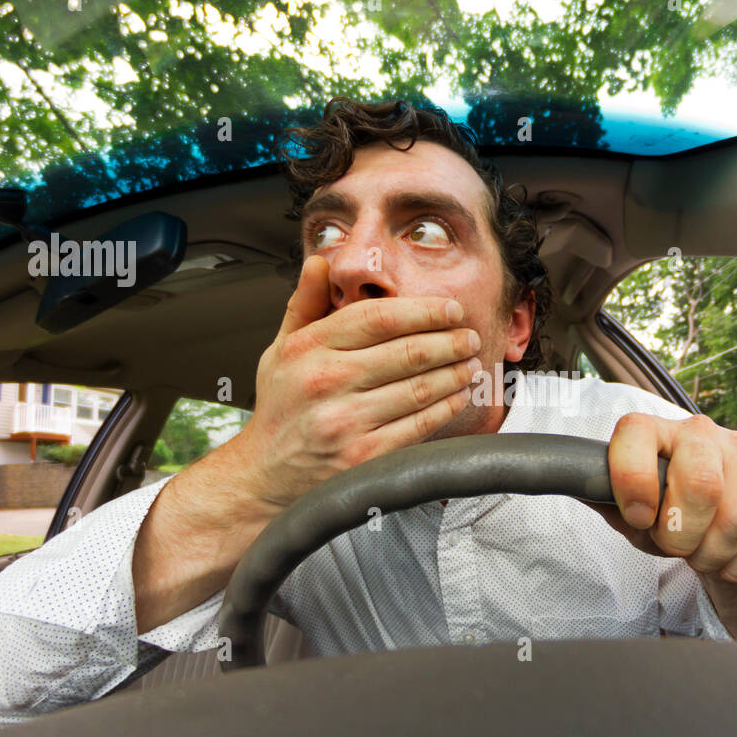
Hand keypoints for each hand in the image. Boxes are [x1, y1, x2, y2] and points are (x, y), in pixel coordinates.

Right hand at [225, 255, 481, 511]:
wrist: (265, 474)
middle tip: (469, 336)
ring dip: (454, 373)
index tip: (451, 309)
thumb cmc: (281, 408)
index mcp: (309, 349)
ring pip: (419, 388)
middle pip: (408, 351)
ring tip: (471, 363)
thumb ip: (305, 304)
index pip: (379, 318)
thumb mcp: (280, 349)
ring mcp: (345, 422)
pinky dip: (446, 408)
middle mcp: (326, 382)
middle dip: (450, 341)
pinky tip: (458, 396)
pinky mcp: (363, 456)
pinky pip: (417, 425)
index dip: (424, 310)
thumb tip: (321, 263)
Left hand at [586, 413, 736, 635]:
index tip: (636, 517)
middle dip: (682, 534)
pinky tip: (725, 559)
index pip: (636, 436)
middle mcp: (698, 430)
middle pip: (702, 484)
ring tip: (700, 555)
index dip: (633, 483)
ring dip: (713, 554)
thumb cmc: (654, 503)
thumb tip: (575, 484)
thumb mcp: (620, 504)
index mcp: (650, 429)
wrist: (704, 501)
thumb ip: (602, 498)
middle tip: (673, 546)